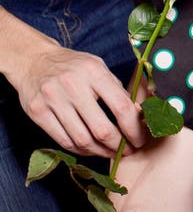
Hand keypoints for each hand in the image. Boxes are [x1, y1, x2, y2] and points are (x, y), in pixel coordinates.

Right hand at [11, 38, 145, 156]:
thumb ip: (118, 90)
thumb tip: (139, 116)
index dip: (135, 129)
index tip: (140, 139)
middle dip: (119, 146)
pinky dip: (81, 150)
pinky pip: (64, 141)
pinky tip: (90, 148)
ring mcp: (52, 99)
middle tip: (127, 150)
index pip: (122, 108)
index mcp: (93, 72)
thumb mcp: (99, 68)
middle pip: (102, 130)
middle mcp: (72, 85)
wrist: (33, 59)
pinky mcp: (37, 112)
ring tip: (110, 152)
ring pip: (82, 140)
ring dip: (101, 152)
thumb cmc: (73, 66)